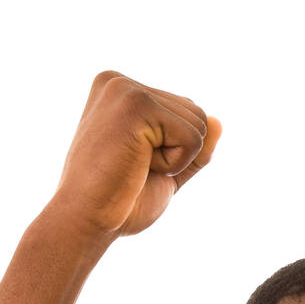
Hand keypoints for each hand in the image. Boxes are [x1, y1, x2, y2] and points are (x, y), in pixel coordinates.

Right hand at [49, 71, 220, 239]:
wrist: (85, 222)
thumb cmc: (120, 203)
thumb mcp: (167, 172)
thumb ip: (193, 148)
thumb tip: (219, 122)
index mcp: (120, 92)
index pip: (185, 112)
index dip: (174, 151)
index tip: (132, 164)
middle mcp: (119, 81)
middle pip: (197, 113)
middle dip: (178, 152)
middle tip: (134, 168)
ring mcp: (125, 89)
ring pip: (199, 124)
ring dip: (175, 158)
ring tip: (133, 166)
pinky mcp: (135, 104)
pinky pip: (192, 138)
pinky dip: (174, 163)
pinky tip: (137, 166)